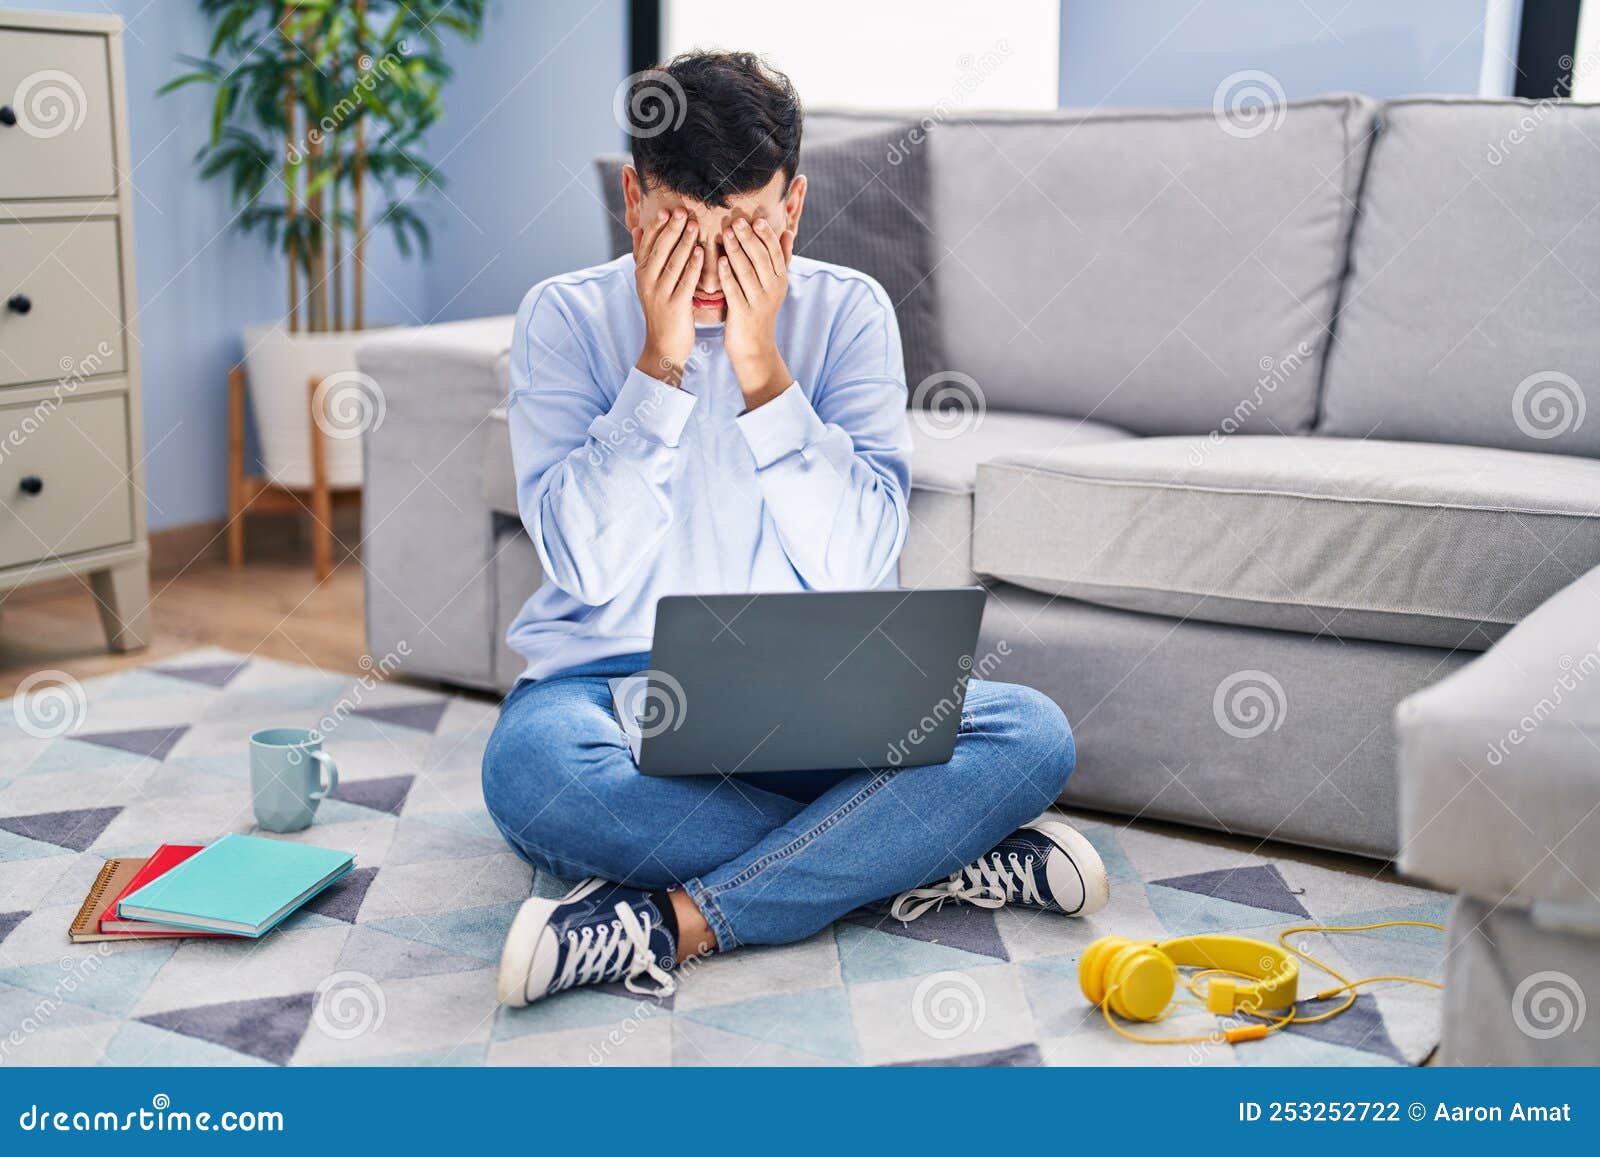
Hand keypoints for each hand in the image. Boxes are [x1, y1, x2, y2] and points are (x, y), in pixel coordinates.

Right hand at [632, 208, 702, 383]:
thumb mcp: (647, 282)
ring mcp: (660, 294)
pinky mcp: (676, 306)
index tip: (667, 210)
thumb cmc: (661, 311)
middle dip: (672, 229)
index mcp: (641, 274)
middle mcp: (648, 282)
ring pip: (672, 263)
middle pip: (660, 250)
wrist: (663, 347)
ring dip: (684, 242)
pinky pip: (685, 282)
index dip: (657, 226)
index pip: (648, 244)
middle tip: (683, 210)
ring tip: (694, 224)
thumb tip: (637, 227)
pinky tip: (700, 252)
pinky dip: (692, 265)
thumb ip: (643, 255)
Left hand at [721, 217, 794, 406]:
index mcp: (779, 280)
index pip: (774, 252)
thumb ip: (780, 259)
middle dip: (750, 238)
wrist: (755, 348)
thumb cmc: (759, 311)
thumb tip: (788, 232)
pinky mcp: (742, 314)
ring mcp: (758, 302)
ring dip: (737, 251)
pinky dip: (727, 275)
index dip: (766, 235)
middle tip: (738, 221)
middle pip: (761, 259)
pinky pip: (734, 290)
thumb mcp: (774, 286)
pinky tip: (720, 261)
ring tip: (728, 233)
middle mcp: (772, 289)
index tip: (755, 219)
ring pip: (747, 272)